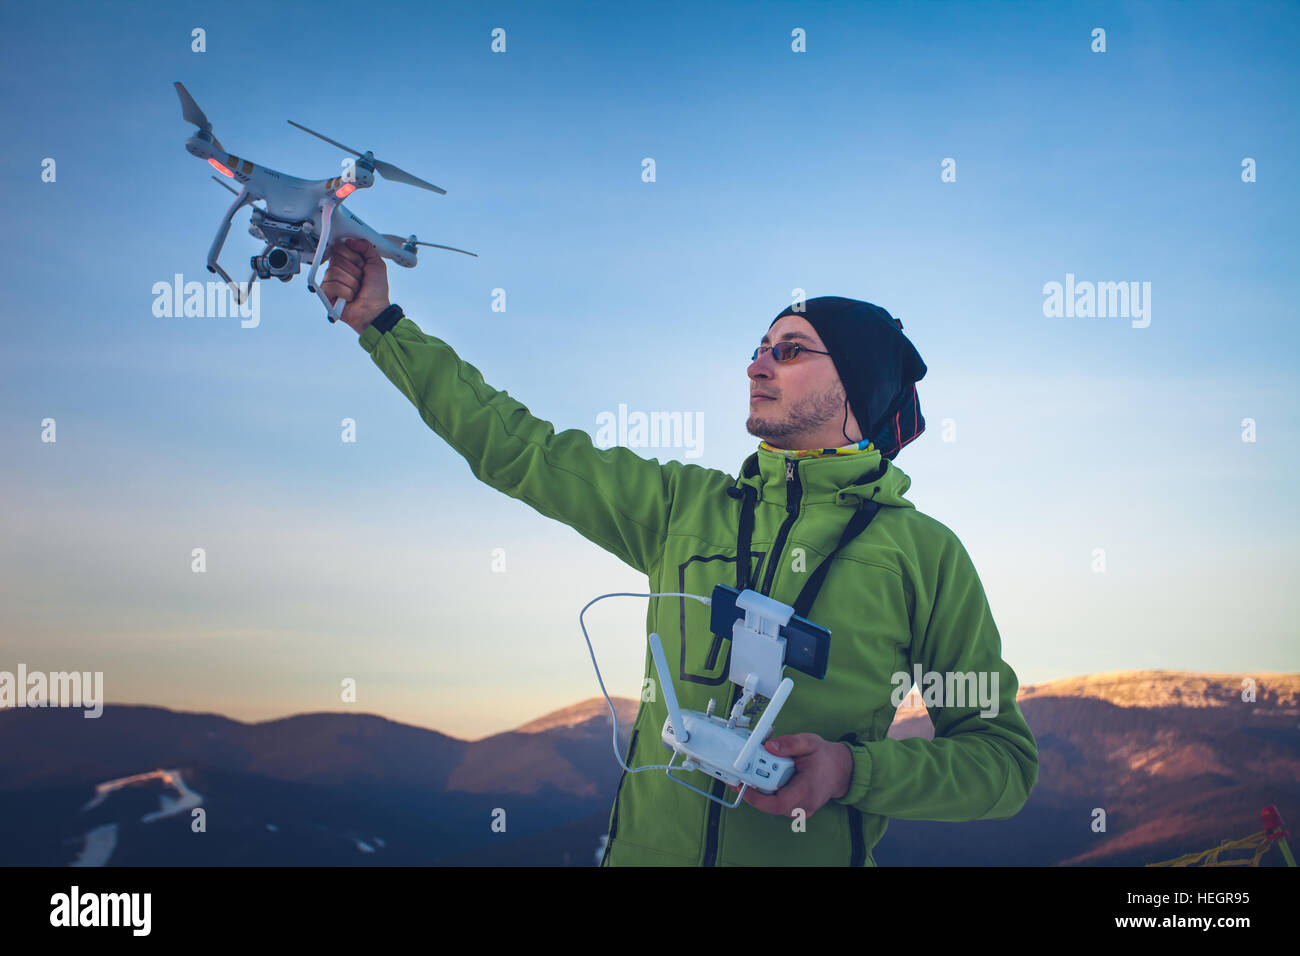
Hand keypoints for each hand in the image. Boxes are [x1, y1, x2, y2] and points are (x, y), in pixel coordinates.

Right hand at [319, 237, 389, 332]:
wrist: (375, 311)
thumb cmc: (376, 291)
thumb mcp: (377, 264)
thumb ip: (366, 248)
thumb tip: (351, 241)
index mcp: (347, 261)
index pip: (340, 247)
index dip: (353, 256)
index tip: (362, 265)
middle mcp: (337, 269)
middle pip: (337, 259)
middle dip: (354, 271)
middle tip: (360, 280)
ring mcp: (330, 281)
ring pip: (335, 272)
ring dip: (352, 283)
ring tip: (356, 290)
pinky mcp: (326, 293)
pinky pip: (332, 285)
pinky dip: (346, 293)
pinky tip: (349, 298)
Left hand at [727, 733, 853, 818]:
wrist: (840, 770)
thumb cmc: (824, 757)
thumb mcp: (808, 742)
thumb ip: (789, 743)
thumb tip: (769, 746)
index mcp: (807, 789)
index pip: (778, 803)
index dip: (757, 798)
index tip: (743, 786)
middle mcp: (804, 805)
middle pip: (771, 804)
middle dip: (755, 789)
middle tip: (744, 772)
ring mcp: (801, 810)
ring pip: (773, 806)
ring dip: (762, 791)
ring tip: (756, 772)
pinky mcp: (797, 810)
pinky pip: (778, 805)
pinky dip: (770, 793)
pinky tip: (767, 779)